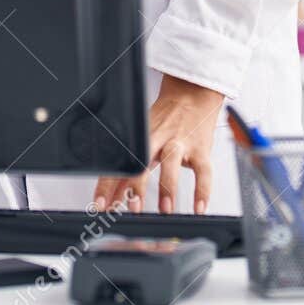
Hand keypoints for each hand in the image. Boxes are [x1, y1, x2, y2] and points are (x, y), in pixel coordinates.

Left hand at [93, 75, 224, 214]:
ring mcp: (180, 144)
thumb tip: (111, 199)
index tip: (100, 205)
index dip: (107, 186)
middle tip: (133, 207)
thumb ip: (130, 171)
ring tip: (166, 209)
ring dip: (168, 187)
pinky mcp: (201, 149)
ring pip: (172, 163)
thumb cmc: (166, 121)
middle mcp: (159, 140)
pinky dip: (203, 191)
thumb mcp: (144, 142)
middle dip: (137, 186)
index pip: (120, 165)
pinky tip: (199, 207)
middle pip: (143, 161)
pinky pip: (203, 171)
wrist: (192, 96)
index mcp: (141, 140)